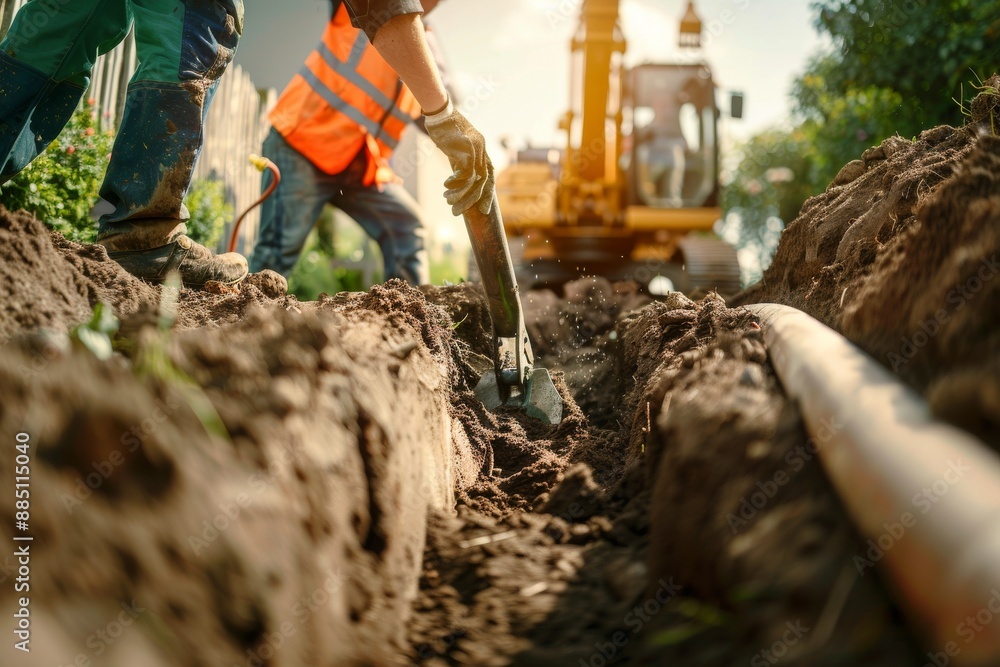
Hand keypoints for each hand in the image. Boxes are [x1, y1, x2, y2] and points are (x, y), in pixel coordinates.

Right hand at [424, 100, 494, 215]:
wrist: (439, 111)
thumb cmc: (443, 127)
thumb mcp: (455, 144)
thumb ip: (460, 158)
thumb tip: (458, 176)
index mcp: (481, 147)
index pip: (489, 173)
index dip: (487, 192)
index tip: (483, 208)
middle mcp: (482, 149)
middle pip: (485, 180)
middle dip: (475, 199)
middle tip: (460, 211)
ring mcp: (476, 149)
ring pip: (474, 180)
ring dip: (461, 194)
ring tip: (448, 201)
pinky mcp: (467, 149)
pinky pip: (465, 174)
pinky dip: (455, 183)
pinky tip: (446, 186)